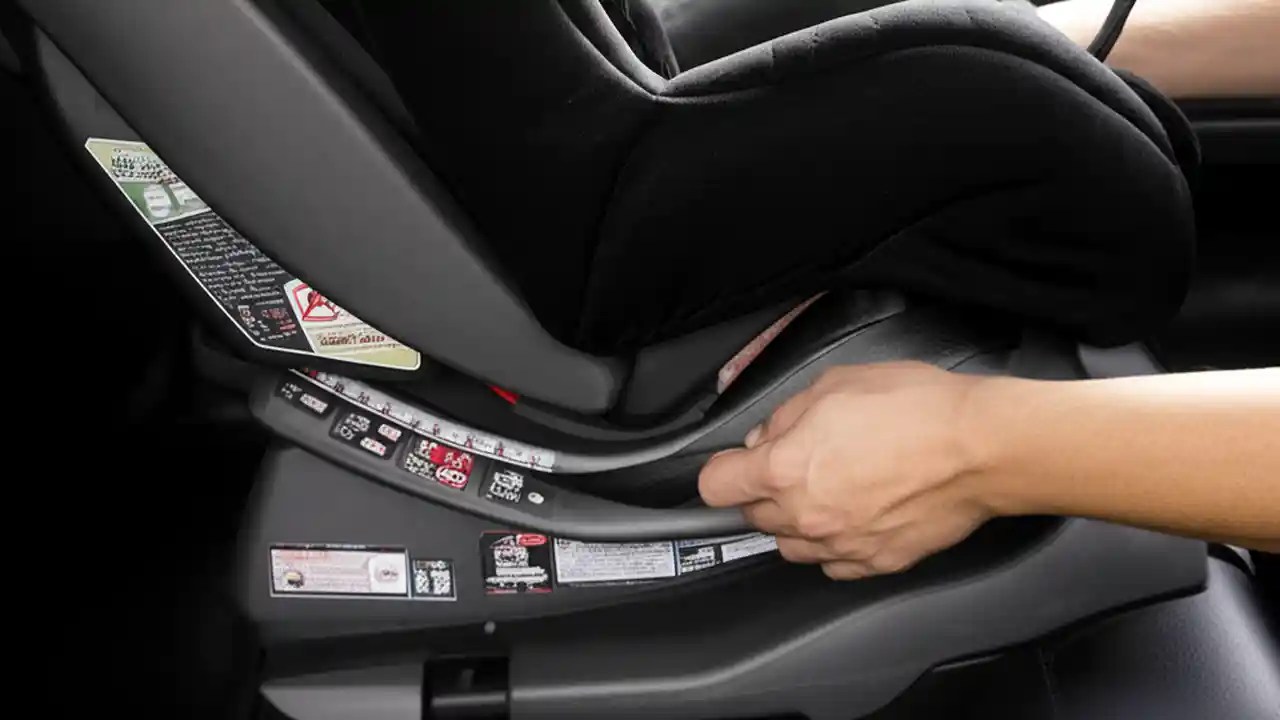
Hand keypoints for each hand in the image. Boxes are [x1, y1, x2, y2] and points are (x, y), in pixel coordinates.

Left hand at [698, 361, 995, 579]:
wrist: (980, 448)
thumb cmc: (916, 408)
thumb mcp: (836, 384)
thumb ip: (787, 415)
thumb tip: (766, 436)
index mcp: (785, 468)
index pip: (717, 486)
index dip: (723, 471)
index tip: (733, 465)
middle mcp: (805, 515)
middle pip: (752, 517)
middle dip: (762, 492)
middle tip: (793, 466)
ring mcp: (840, 545)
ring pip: (789, 546)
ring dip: (794, 523)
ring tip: (826, 492)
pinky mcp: (875, 563)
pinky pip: (833, 565)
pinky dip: (833, 546)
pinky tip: (853, 518)